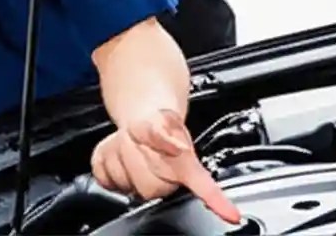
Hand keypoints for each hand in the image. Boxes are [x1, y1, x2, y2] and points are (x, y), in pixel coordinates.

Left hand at [90, 109, 240, 224]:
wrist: (139, 123)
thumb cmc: (155, 124)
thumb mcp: (160, 119)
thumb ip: (165, 133)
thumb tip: (177, 147)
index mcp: (185, 167)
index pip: (204, 188)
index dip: (217, 202)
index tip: (232, 215)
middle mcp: (167, 183)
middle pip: (147, 187)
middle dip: (137, 156)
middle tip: (140, 142)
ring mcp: (142, 187)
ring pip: (121, 178)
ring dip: (118, 153)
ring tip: (129, 143)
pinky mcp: (118, 185)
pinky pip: (103, 174)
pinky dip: (105, 157)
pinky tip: (116, 151)